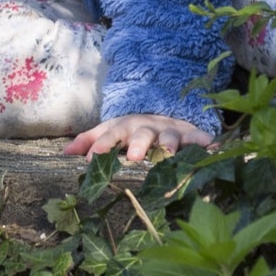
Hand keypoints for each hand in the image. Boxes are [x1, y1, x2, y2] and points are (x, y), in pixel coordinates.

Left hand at [67, 114, 215, 162]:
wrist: (163, 116)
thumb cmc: (132, 130)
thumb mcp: (110, 131)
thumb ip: (89, 140)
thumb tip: (63, 152)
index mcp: (126, 127)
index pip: (110, 135)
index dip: (102, 145)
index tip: (91, 159)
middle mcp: (148, 127)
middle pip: (142, 134)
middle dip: (138, 144)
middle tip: (133, 157)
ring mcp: (170, 130)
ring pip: (170, 135)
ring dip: (170, 144)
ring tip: (169, 153)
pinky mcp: (191, 135)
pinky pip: (199, 138)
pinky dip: (205, 142)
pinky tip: (212, 147)